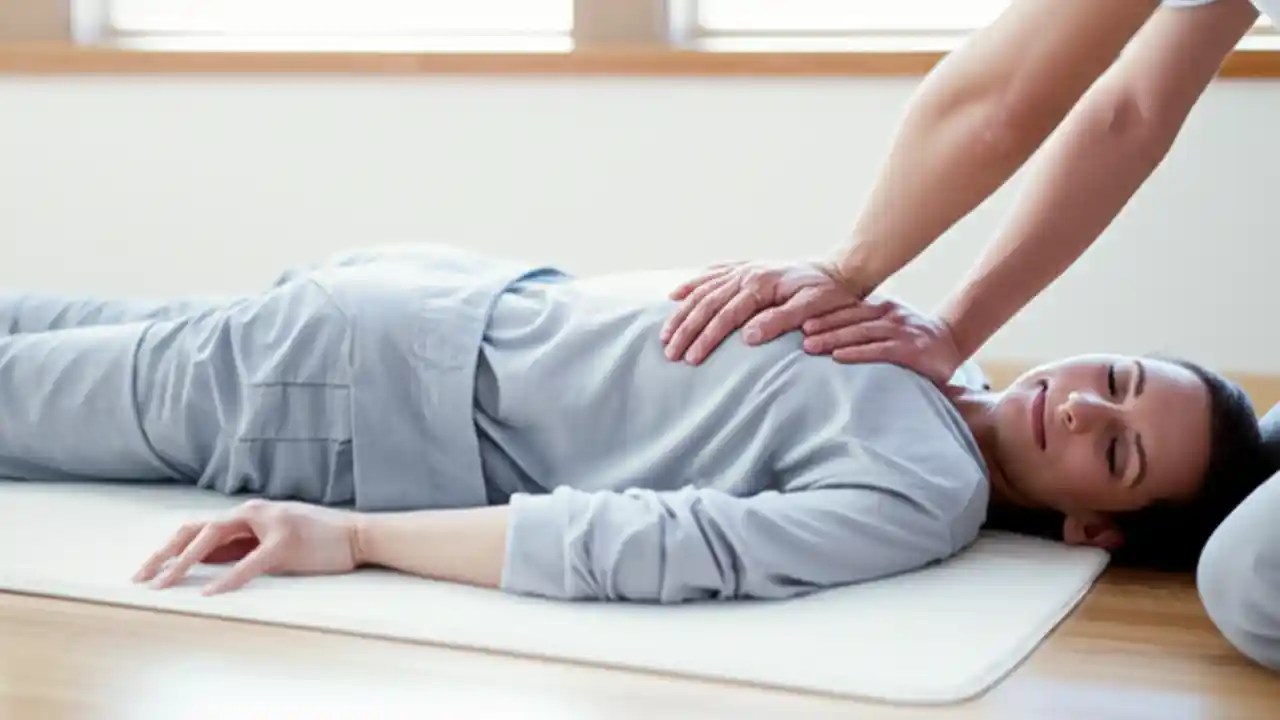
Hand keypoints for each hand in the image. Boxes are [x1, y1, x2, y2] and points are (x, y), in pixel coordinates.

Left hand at [133, 499, 360, 595]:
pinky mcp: (285, 544)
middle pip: (195, 529)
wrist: (358, 535)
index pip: (198, 528)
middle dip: (164, 554)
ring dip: (184, 563)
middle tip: (141, 578)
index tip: (147, 571)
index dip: (170, 549)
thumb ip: (241, 548)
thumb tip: (206, 563)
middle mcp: (252, 512)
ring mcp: (268, 525)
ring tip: (163, 583)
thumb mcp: (272, 542)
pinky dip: (226, 578)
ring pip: (213, 539)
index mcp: (248, 513)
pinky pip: (248, 563)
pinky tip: (210, 593)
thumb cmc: (317, 541)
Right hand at [660, 260, 862, 364]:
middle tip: (669, 353)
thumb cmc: (829, 294)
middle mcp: (747, 273)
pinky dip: (693, 284)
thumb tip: (748, 337)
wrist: (840, 270)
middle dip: (685, 329)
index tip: (690, 359)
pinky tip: (676, 294)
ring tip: (665, 334)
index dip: (706, 338)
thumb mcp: (812, 308)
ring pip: (703, 290)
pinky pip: (712, 274)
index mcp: (761, 284)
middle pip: (707, 303)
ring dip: (682, 312)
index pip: (725, 315)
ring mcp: (745, 269)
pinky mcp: (746, 269)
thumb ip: (780, 320)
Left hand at [801, 298, 963, 387]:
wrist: (952, 344)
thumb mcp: (890, 326)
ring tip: (810, 346)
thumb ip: (867, 329)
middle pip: (849, 319)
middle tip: (799, 336)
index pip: (848, 309)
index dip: (824, 315)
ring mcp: (901, 331)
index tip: (801, 322)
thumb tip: (828, 338)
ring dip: (833, 339)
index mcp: (882, 307)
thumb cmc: (912, 340)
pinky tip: (839, 357)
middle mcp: (890, 315)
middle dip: (823, 327)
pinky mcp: (911, 349)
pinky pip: (879, 350)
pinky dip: (857, 353)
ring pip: (860, 332)